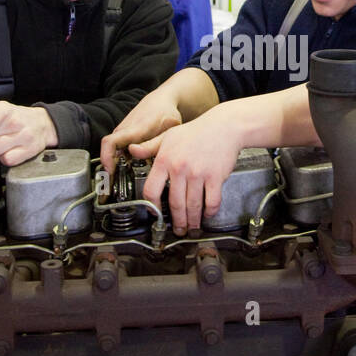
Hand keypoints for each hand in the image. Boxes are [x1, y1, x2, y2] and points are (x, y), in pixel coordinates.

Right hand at [99, 88, 182, 169]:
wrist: (161, 100)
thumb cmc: (166, 114)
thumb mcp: (167, 130)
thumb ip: (153, 143)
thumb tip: (133, 153)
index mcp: (133, 129)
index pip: (110, 143)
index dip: (106, 159)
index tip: (110, 171)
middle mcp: (123, 129)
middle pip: (107, 150)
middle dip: (110, 167)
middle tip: (118, 183)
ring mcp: (121, 130)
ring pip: (111, 149)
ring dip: (115, 163)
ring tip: (125, 176)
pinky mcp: (122, 133)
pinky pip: (115, 147)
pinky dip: (119, 158)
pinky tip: (130, 165)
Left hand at [138, 112, 243, 233]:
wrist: (223, 126)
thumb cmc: (196, 131)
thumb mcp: (168, 136)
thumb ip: (149, 147)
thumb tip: (131, 150)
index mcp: (165, 159)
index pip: (151, 190)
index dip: (152, 207)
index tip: (156, 214)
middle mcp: (180, 168)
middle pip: (174, 203)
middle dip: (177, 221)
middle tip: (178, 229)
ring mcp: (198, 173)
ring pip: (193, 205)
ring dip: (193, 221)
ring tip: (192, 227)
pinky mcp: (215, 177)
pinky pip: (211, 201)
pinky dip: (210, 212)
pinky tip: (207, 215)